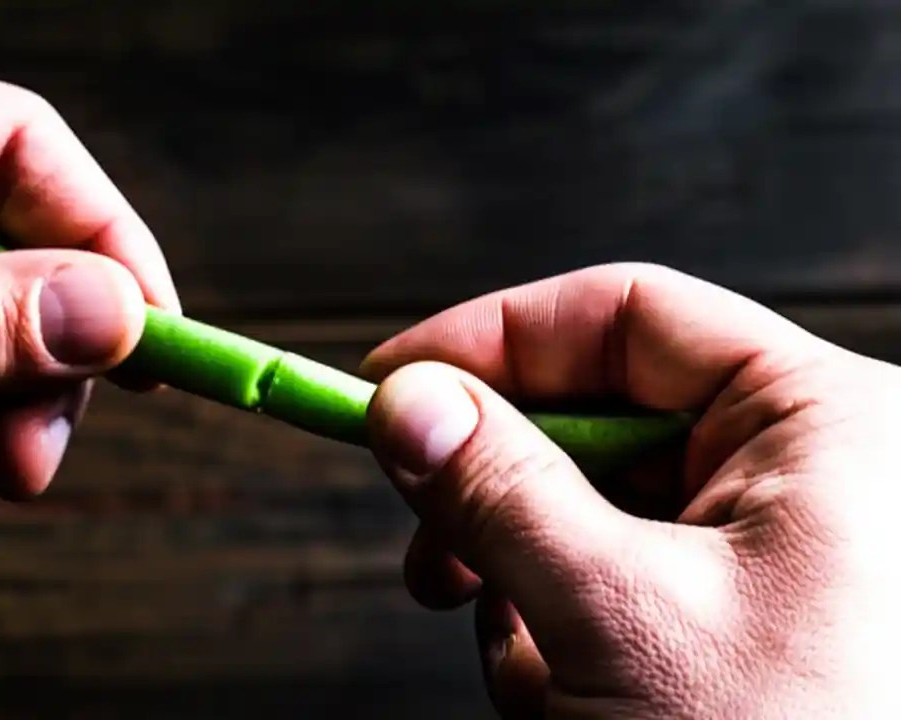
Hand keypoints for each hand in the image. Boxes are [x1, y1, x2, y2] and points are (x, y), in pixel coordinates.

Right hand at [362, 263, 900, 717]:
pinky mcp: (720, 626)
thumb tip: (408, 401)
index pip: (628, 317)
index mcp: (821, 427)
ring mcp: (760, 559)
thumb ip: (502, 490)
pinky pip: (599, 590)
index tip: (391, 383)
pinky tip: (567, 705)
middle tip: (430, 543)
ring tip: (535, 672)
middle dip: (499, 496)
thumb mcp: (621, 612)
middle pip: (594, 421)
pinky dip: (556, 643)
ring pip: (581, 517)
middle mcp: (798, 478)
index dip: (495, 338)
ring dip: (524, 592)